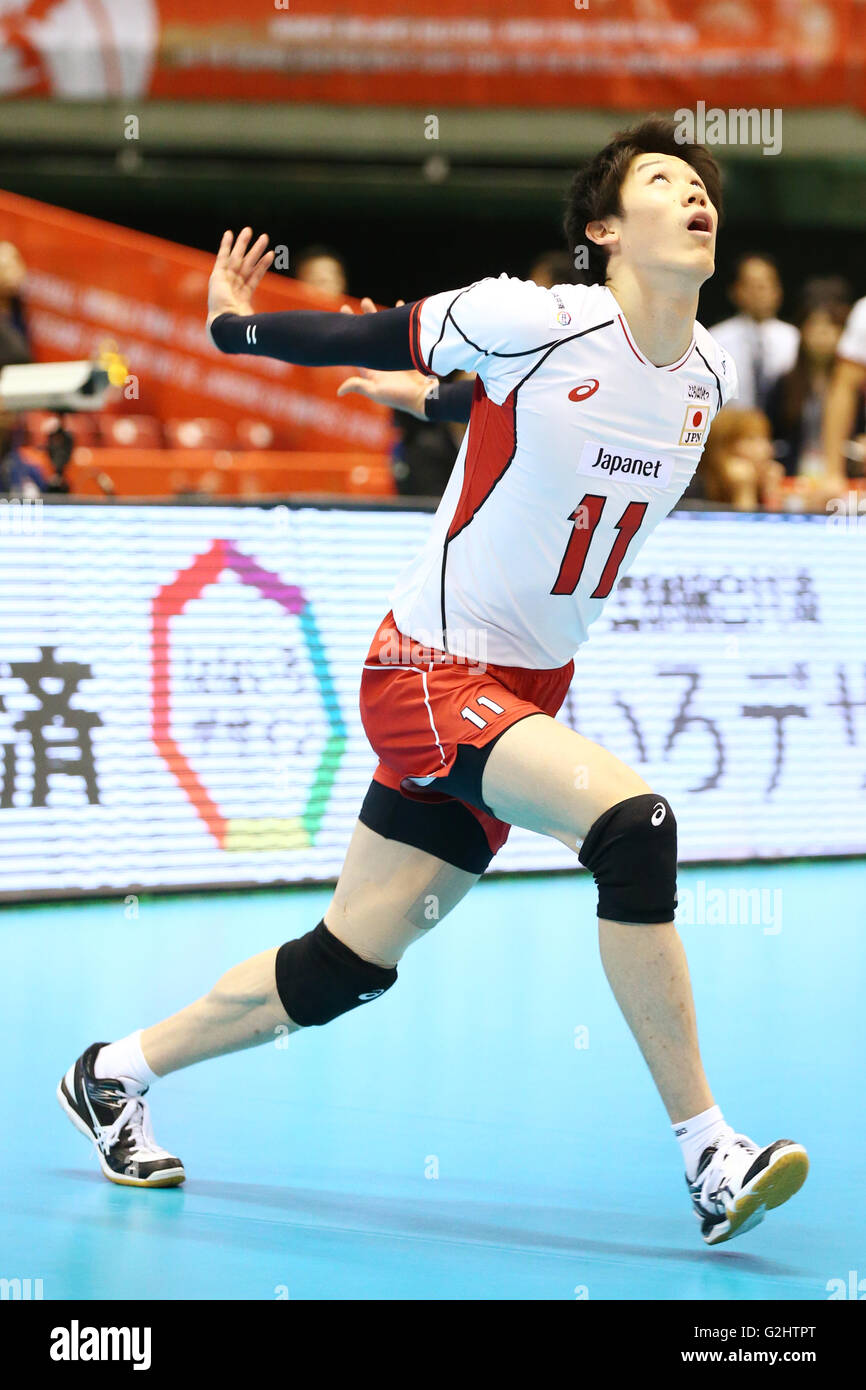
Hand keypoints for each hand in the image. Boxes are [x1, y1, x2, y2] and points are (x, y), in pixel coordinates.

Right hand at [207, 228, 273, 341]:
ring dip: (244, 244)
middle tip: (263, 236)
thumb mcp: (257, 322)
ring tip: (250, 230)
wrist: (225, 328)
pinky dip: (225, 245)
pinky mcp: (217, 276)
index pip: (254, 277)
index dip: (262, 266)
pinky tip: (229, 233)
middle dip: (254, 250)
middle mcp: (232, 288)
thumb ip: (266, 320)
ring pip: (237, 259)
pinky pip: (222, 258)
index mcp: (241, 298)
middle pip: (246, 264)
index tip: (270, 254)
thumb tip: (282, 328)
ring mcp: (224, 282)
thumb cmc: (241, 329)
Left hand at [336, 297, 435, 419]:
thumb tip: (339, 391)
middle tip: (361, 302)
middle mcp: (380, 361)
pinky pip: (402, 331)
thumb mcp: (377, 392)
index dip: (349, 333)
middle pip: (369, 336)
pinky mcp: (407, 352)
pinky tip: (398, 304)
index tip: (344, 314)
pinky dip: (400, 320)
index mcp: (371, 370)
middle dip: (364, 318)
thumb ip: (358, 386)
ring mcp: (394, 356)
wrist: (425, 397)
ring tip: (367, 301)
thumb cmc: (399, 396)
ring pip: (383, 331)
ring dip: (378, 316)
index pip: (356, 349)